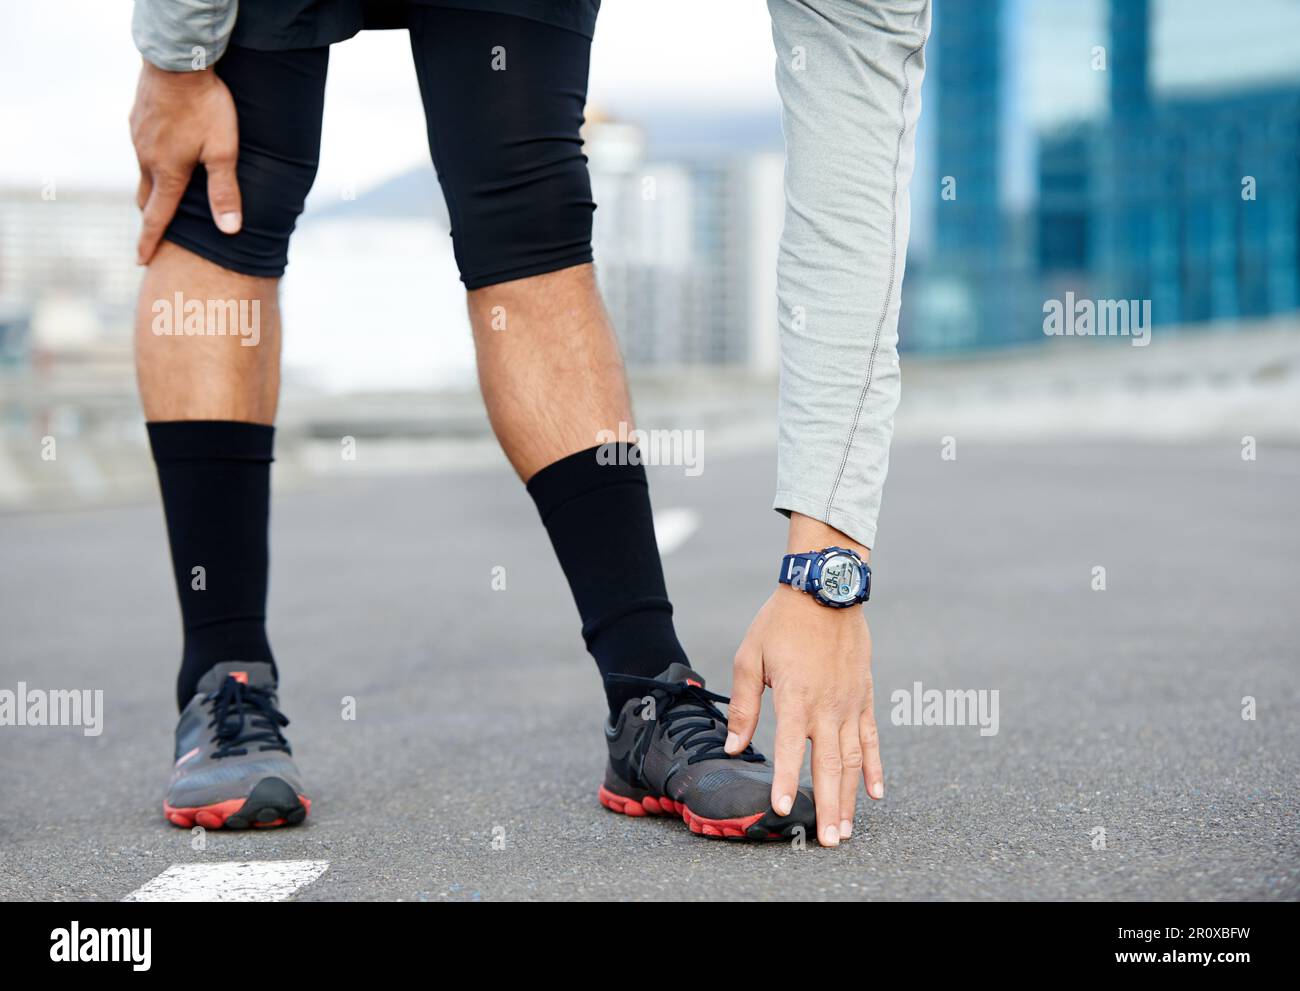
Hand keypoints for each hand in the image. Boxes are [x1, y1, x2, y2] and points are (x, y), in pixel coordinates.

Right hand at [129, 59, 240, 263]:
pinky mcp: (137, 119)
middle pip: (146, 197)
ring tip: (166, 193)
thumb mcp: (223, 152)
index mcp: (167, 174)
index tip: (141, 260)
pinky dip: (152, 160)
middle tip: (156, 231)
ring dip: (153, 186)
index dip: (150, 242)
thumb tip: (230, 230)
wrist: (177, 60)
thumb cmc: (205, 107)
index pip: (157, 217)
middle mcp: (147, 159)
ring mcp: (138, 137)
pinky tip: (165, 151)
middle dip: (152, 216)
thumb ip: (225, 191)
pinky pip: (143, 148)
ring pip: (144, 171)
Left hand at [725, 513, 882, 846]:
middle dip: (828, 806)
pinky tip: (876, 793)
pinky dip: (875, 766)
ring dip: (850, 797)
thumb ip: (745, 706)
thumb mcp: (750, 657)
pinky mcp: (863, 696)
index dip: (788, 782)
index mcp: (796, 697)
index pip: (792, 750)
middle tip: (828, 841)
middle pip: (829, 765)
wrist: (825, 588)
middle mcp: (827, 705)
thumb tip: (735, 746)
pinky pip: (872, 738)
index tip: (784, 809)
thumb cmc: (781, 621)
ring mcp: (849, 703)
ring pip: (853, 759)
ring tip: (847, 829)